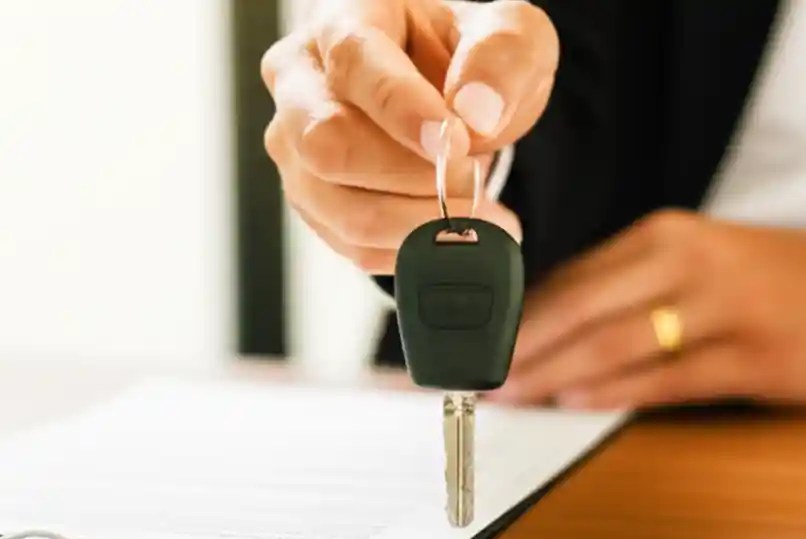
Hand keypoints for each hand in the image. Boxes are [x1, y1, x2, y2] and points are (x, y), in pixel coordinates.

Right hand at [261, 0, 558, 272]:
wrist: (449, 97)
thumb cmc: (467, 56)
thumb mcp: (510, 32)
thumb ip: (503, 54)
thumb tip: (476, 112)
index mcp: (342, 21)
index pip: (353, 63)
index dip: (401, 107)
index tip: (454, 142)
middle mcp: (300, 85)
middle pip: (326, 145)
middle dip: (409, 176)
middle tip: (473, 178)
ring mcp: (296, 151)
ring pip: (342, 208)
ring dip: (420, 223)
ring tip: (480, 212)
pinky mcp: (311, 203)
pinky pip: (355, 246)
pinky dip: (413, 250)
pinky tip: (452, 230)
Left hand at [491, 210, 805, 408]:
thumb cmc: (782, 285)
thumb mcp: (703, 262)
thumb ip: (629, 286)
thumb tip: (547, 323)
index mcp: (666, 235)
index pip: (568, 277)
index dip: (512, 316)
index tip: (471, 342)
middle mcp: (687, 262)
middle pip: (576, 308)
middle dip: (515, 348)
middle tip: (471, 379)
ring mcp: (722, 309)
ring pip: (612, 344)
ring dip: (548, 374)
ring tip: (505, 398)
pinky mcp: (752, 358)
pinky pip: (667, 379)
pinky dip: (613, 392)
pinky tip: (572, 405)